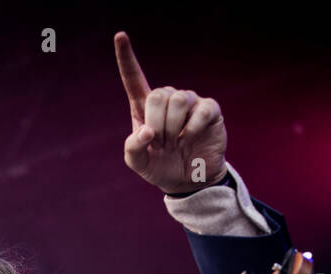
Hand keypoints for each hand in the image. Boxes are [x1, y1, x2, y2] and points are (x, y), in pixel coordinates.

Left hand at [114, 31, 227, 194]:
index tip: (120, 35)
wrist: (187, 181)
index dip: (126, 58)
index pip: (134, 78)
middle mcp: (168, 100)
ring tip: (176, 142)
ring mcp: (190, 103)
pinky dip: (192, 129)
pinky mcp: (210, 110)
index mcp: (145, 108)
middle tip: (161, 142)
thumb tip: (147, 131)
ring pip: (178, 101)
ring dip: (173, 128)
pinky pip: (200, 110)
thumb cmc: (160, 167)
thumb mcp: (138, 163)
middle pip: (158, 94)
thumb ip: (132, 148)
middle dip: (157, 123)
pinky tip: (191, 139)